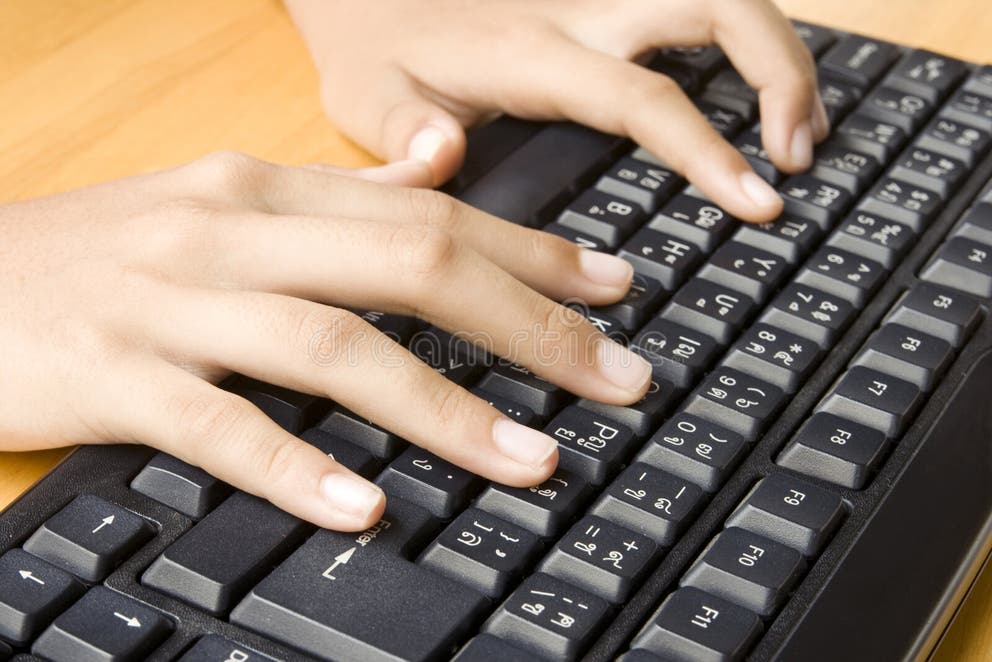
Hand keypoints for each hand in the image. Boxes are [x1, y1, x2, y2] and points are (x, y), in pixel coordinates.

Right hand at [0, 153, 650, 529]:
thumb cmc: (100, 253)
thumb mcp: (222, 201)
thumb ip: (337, 193)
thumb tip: (440, 168)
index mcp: (261, 186)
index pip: (429, 210)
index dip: (533, 251)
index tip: (614, 288)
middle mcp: (228, 232)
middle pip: (408, 265)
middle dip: (528, 324)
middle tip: (618, 378)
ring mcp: (170, 305)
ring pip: (334, 347)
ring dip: (445, 409)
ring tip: (534, 459)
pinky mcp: (112, 379)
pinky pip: (222, 426)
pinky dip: (300, 465)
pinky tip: (367, 506)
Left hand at [286, 0, 829, 221]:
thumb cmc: (372, 53)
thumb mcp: (368, 98)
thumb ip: (405, 132)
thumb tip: (442, 156)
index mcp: (535, 53)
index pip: (643, 96)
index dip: (708, 149)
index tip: (758, 201)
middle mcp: (583, 14)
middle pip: (718, 7)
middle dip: (782, 72)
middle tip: (803, 154)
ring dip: (779, 53)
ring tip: (803, 130)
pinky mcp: (606, 0)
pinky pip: (696, 6)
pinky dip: (748, 42)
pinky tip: (759, 95)